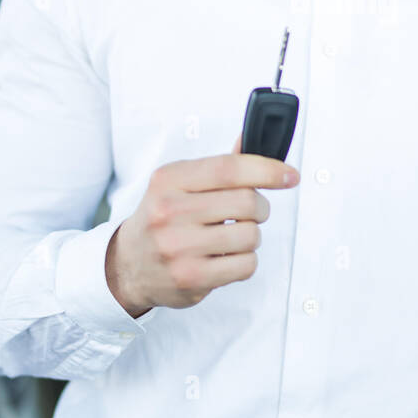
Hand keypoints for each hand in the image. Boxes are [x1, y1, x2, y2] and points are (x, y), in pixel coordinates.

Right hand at [105, 133, 298, 316]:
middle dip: (259, 208)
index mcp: (168, 180)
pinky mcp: (191, 277)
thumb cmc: (162, 219)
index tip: (289, 175)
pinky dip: (244, 261)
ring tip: (231, 238)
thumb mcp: (179, 183)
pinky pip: (246, 265)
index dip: (267, 169)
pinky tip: (224, 258)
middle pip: (247, 202)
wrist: (128, 264)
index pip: (228, 168)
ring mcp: (178, 247)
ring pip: (251, 235)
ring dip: (251, 236)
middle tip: (250, 212)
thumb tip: (249, 140)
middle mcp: (169, 211)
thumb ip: (218, 166)